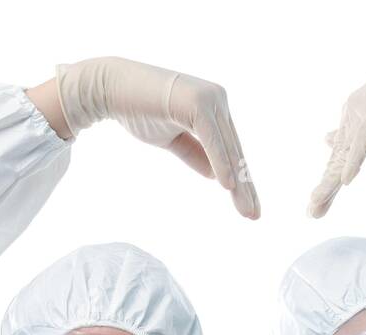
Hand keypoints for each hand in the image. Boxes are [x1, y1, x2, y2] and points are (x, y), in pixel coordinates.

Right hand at [53, 56, 259, 218]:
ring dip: (237, 183)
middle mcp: (217, 101)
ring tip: (246, 210)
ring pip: (227, 148)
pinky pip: (211, 138)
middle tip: (254, 216)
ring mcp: (209, 99)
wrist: (111, 88)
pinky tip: (227, 186)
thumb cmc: (139, 110)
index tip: (249, 206)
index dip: (241, 180)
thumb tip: (216, 177)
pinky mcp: (196, 102)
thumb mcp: (172, 139)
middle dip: (244, 187)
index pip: (232, 151)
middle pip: (234, 152)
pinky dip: (220, 162)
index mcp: (214, 109)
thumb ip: (196, 154)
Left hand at [309, 37, 365, 217]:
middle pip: (336, 158)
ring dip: (331, 180)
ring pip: (345, 152)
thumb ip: (356, 129)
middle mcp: (352, 114)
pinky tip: (346, 181)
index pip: (338, 156)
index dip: (328, 182)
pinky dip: (355, 159)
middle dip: (324, 186)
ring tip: (317, 202)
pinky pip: (364, 139)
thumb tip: (328, 141)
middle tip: (311, 213)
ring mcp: (364, 110)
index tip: (316, 207)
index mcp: (352, 117)